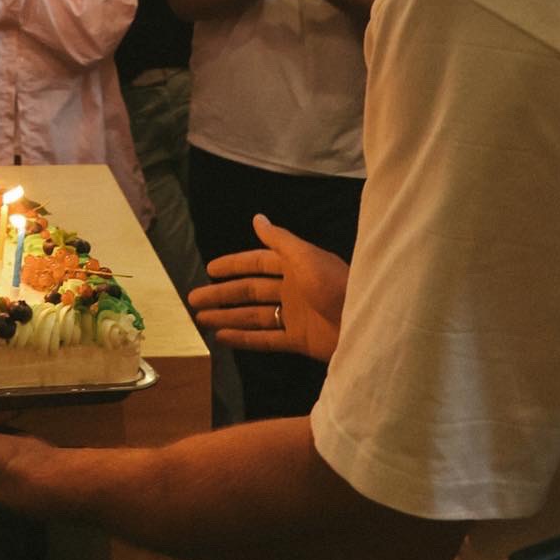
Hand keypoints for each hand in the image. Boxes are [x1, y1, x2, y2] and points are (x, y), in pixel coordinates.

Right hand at [187, 213, 347, 361]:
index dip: (233, 265)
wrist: (366, 324)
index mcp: (295, 266)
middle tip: (193, 300)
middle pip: (249, 291)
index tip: (209, 270)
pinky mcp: (299, 340)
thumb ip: (279, 240)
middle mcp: (292, 289)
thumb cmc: (335, 285)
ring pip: (253, 315)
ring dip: (227, 316)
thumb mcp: (305, 257)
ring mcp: (295, 316)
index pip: (257, 263)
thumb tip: (257, 218)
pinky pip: (265, 339)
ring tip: (201, 320)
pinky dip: (244, 339)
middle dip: (221, 294)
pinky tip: (223, 339)